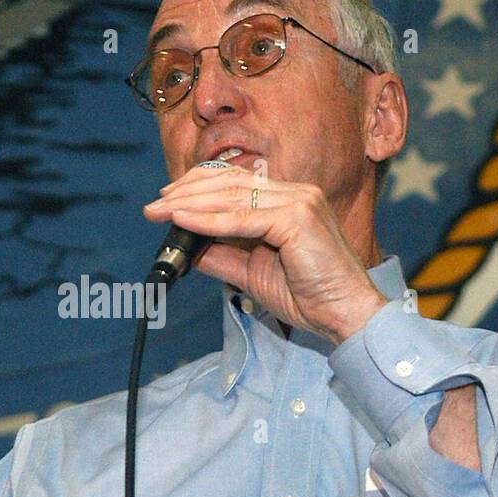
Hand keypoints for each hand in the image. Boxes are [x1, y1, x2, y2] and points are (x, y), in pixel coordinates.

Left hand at [143, 164, 386, 343]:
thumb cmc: (309, 295)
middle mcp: (295, 192)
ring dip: (190, 204)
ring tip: (159, 212)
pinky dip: (208, 220)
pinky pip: (242, 218)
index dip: (197, 187)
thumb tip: (189, 248)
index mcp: (289, 199)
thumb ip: (223, 256)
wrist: (345, 315)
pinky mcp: (297, 218)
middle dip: (185, 193)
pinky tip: (182, 221)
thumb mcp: (253, 274)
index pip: (235, 181)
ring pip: (231, 196)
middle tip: (152, 207)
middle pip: (229, 182)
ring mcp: (299, 201)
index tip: (166, 202)